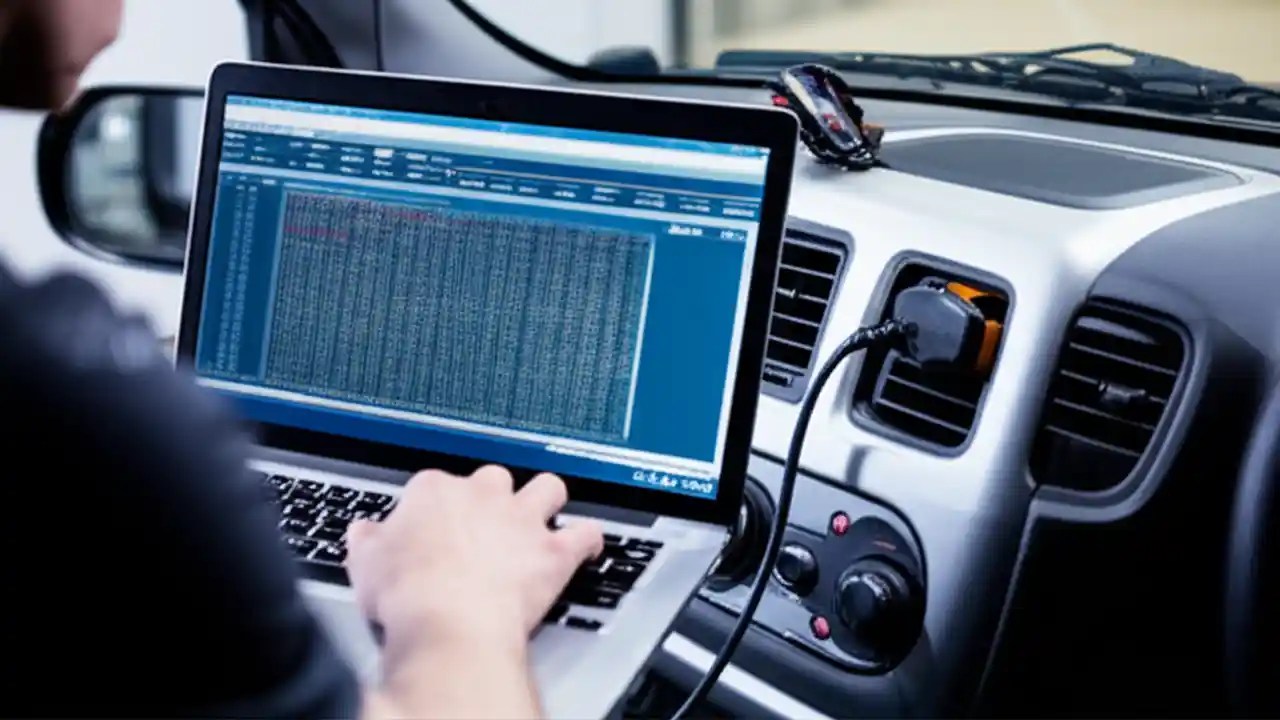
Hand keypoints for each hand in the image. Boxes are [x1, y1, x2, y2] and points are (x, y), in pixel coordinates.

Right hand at [345, 465, 603, 657]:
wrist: (449, 623)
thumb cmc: (408, 596)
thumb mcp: (365, 564)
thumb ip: (367, 541)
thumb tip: (364, 532)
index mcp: (434, 491)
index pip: (436, 485)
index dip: (436, 509)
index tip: (433, 529)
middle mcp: (483, 494)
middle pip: (494, 479)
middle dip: (493, 498)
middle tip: (485, 526)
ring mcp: (522, 519)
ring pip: (548, 487)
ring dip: (547, 501)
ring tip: (541, 517)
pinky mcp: (553, 551)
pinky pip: (586, 533)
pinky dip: (589, 540)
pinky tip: (586, 547)